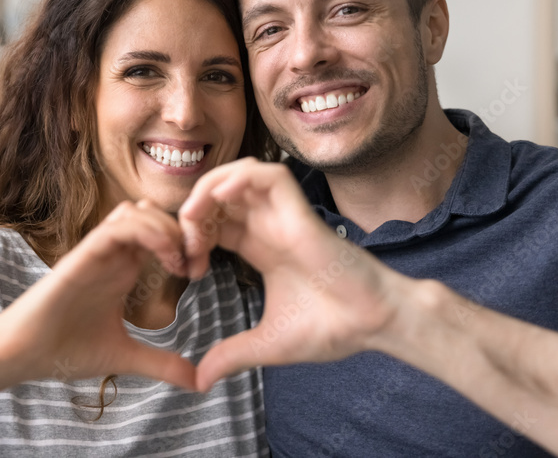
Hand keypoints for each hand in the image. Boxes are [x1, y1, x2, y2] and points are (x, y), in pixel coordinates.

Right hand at [0, 200, 197, 390]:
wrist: (23, 356)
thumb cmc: (65, 350)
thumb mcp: (125, 357)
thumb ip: (161, 364)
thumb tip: (199, 382)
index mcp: (124, 270)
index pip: (160, 234)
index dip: (186, 244)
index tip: (200, 271)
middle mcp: (113, 256)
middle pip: (153, 214)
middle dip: (181, 230)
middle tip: (195, 261)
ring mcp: (97, 254)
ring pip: (136, 212)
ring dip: (164, 227)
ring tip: (179, 259)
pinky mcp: (81, 257)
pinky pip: (114, 228)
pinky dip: (144, 232)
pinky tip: (163, 257)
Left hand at [179, 158, 399, 390]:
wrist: (371, 325)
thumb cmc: (331, 328)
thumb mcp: (266, 344)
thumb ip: (231, 355)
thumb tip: (198, 381)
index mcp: (261, 248)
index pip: (215, 223)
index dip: (193, 237)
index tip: (188, 270)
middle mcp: (270, 227)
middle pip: (220, 195)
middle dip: (194, 212)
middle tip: (185, 244)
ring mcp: (285, 217)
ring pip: (240, 175)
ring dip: (210, 188)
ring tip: (195, 218)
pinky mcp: (301, 212)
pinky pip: (270, 175)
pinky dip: (240, 177)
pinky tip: (221, 199)